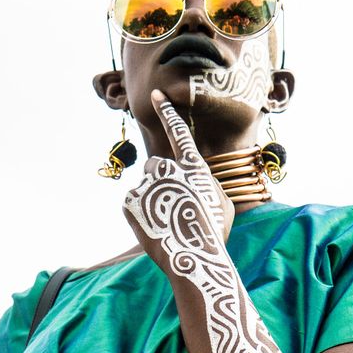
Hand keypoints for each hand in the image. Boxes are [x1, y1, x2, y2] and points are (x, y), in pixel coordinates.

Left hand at [123, 90, 233, 274]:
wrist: (194, 258)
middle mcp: (168, 167)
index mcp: (193, 166)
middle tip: (172, 208)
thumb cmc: (213, 235)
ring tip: (166, 223)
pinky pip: (132, 204)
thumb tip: (194, 182)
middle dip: (160, 182)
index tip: (156, 95)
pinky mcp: (130, 200)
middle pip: (155, 166)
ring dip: (151, 201)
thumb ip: (206, 184)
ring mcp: (147, 183)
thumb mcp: (221, 204)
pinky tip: (154, 229)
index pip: (178, 132)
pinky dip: (140, 215)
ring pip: (144, 188)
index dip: (168, 112)